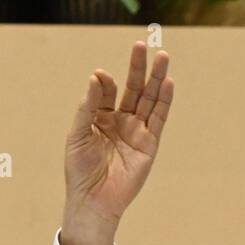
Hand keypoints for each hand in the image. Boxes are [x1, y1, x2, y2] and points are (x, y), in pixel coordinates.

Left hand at [61, 42, 174, 244]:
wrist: (92, 200)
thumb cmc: (79, 170)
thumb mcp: (77, 135)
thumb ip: (87, 106)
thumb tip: (96, 76)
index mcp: (100, 119)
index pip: (108, 93)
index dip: (106, 82)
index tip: (101, 75)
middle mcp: (120, 122)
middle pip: (133, 89)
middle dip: (137, 68)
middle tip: (141, 45)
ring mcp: (136, 131)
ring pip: (149, 99)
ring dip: (156, 78)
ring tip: (162, 55)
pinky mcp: (149, 143)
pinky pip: (159, 118)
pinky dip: (163, 100)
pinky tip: (167, 82)